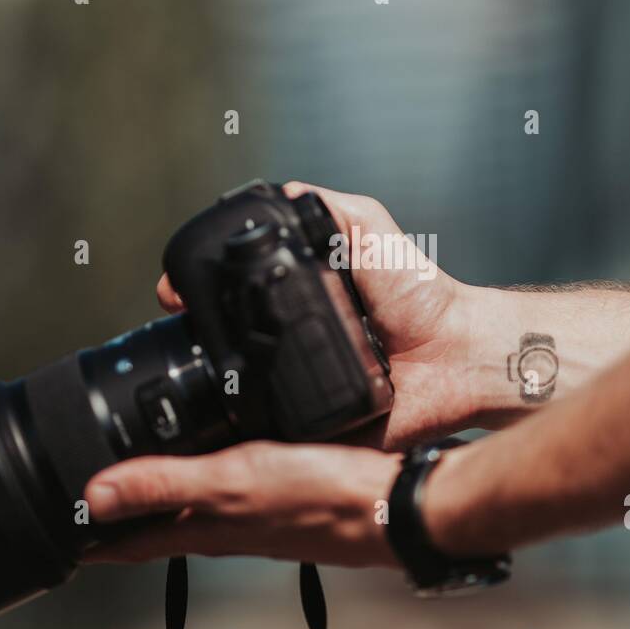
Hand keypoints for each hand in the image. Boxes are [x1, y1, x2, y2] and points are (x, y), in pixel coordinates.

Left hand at [82, 440, 401, 567]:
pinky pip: (226, 491)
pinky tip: (215, 458)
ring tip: (135, 478)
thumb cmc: (321, 498)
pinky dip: (206, 476)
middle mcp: (223, 525)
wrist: (387, 506)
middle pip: (155, 526)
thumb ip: (164, 485)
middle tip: (85, 502)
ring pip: (190, 508)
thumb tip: (95, 494)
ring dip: (159, 496)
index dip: (90, 538)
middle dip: (118, 515)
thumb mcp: (231, 480)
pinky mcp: (279, 498)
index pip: (129, 540)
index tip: (56, 533)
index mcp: (204, 525)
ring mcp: (252, 514)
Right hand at [156, 181, 477, 449]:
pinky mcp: (314, 429)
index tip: (174, 293)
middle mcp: (291, 345)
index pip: (233, 302)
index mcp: (297, 304)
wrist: (455, 355)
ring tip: (189, 372)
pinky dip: (249, 430)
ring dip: (213, 387)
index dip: (199, 297)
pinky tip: (227, 416)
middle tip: (179, 331)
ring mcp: (299, 390)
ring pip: (237, 395)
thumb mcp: (369, 230)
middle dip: (194, 342)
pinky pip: (273, 436)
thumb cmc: (420, 293)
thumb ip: (328, 209)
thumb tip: (279, 192)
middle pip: (225, 348)